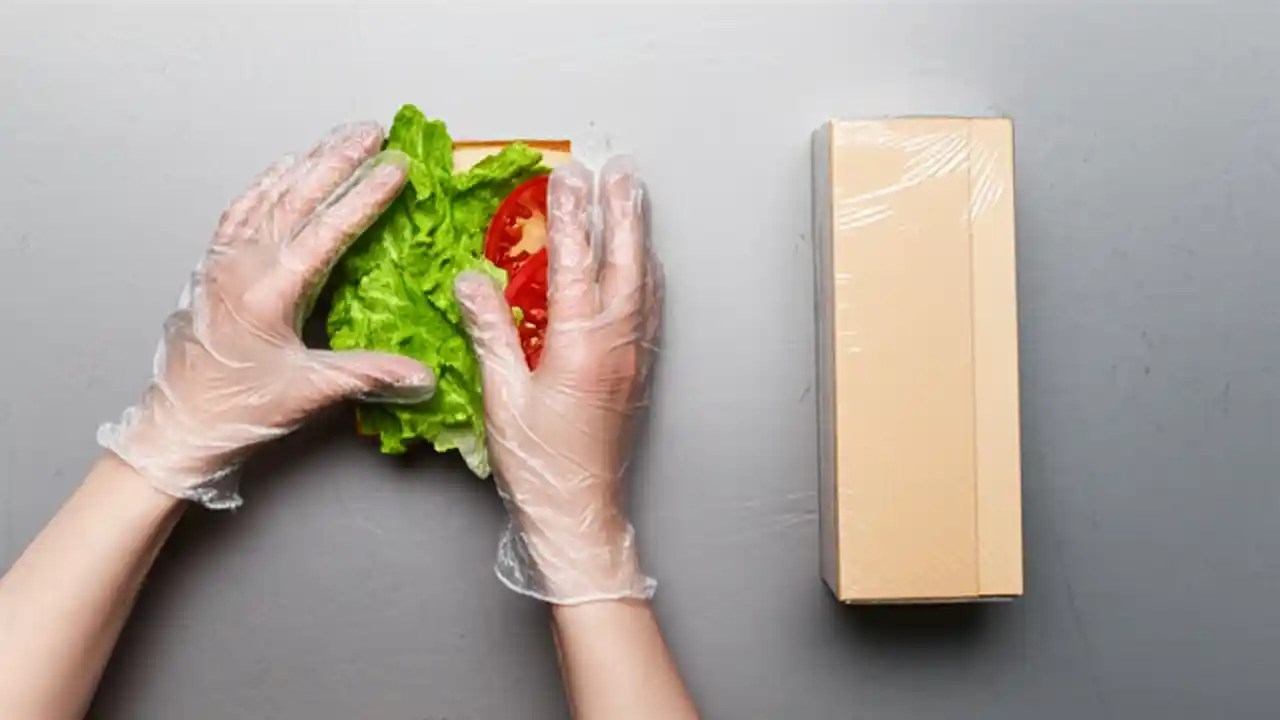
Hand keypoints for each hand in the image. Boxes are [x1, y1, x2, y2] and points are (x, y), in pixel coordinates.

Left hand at [98, 123, 433, 508]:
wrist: (177, 426)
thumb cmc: (236, 411)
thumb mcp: (308, 392)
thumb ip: (369, 374)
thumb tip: (423, 374)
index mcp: (266, 292)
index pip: (325, 231)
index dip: (365, 197)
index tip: (395, 167)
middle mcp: (240, 267)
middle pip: (295, 198)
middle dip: (338, 160)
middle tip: (374, 132)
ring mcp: (221, 262)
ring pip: (268, 197)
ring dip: (307, 163)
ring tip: (340, 139)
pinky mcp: (211, 267)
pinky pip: (240, 211)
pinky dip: (267, 184)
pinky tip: (284, 169)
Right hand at [456, 158, 660, 603]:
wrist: (580, 512)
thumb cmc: (538, 463)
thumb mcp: (501, 396)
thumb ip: (490, 332)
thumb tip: (471, 281)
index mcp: (581, 343)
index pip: (575, 261)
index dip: (570, 214)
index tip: (567, 175)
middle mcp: (618, 342)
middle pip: (625, 260)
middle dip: (621, 210)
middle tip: (620, 170)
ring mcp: (635, 356)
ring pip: (645, 281)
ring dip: (639, 236)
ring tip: (635, 200)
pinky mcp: (640, 372)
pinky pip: (650, 309)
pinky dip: (647, 275)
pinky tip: (644, 265)